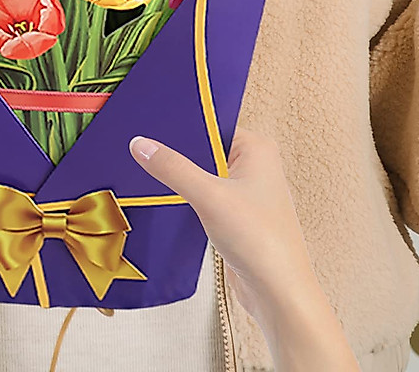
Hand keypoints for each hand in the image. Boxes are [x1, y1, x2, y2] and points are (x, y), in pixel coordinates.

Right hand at [129, 127, 359, 370]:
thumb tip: (139, 143)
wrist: (278, 294)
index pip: (211, 125)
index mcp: (257, 148)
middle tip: (139, 149)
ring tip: (144, 172)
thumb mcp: (209, 196)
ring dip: (180, 180)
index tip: (147, 124)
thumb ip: (173, 168)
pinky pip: (205, 199)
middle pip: (205, 151)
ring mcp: (246, 193)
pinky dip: (187, 200)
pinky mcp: (236, 218)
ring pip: (203, 176)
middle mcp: (254, 166)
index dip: (181, 127)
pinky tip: (161, 200)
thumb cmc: (258, 239)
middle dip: (177, 155)